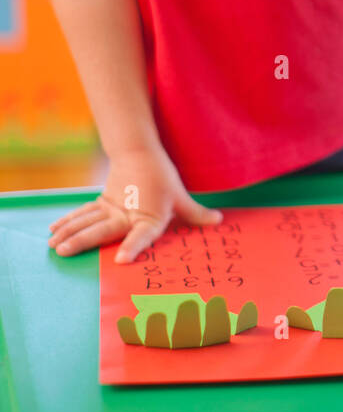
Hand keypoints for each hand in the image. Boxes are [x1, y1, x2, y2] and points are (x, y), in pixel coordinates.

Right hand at [47, 144, 222, 262]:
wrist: (140, 152)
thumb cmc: (163, 178)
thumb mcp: (180, 196)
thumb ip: (195, 213)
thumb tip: (219, 221)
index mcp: (150, 216)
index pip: (143, 234)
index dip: (134, 247)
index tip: (122, 260)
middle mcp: (127, 214)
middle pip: (103, 229)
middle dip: (82, 240)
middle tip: (64, 251)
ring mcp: (111, 208)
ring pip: (88, 221)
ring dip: (70, 232)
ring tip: (53, 245)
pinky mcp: (101, 203)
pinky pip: (83, 214)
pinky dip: (68, 221)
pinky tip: (53, 231)